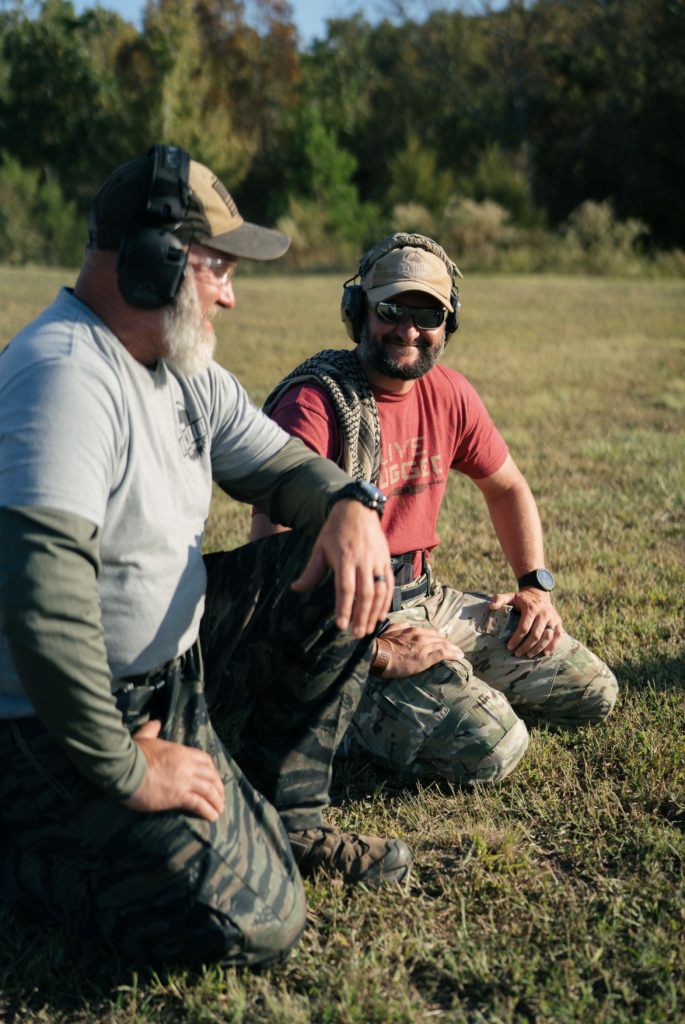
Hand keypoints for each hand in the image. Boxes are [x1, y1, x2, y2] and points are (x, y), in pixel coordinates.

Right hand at [123, 719, 224, 821]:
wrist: (123, 769)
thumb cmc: (132, 754)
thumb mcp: (144, 737)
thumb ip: (152, 729)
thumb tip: (156, 721)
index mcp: (181, 752)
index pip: (205, 760)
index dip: (212, 771)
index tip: (214, 779)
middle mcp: (187, 765)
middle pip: (211, 776)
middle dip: (218, 787)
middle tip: (220, 797)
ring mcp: (184, 781)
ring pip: (209, 790)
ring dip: (216, 801)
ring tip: (219, 810)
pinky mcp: (177, 796)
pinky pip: (199, 804)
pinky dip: (208, 810)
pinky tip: (211, 817)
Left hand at [291, 499, 392, 637]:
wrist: (357, 509)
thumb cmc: (335, 530)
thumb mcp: (320, 548)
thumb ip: (311, 571)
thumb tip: (296, 588)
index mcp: (344, 558)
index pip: (345, 588)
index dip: (344, 608)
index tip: (341, 625)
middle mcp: (363, 561)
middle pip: (365, 593)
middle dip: (361, 615)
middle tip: (357, 634)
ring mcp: (377, 560)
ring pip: (380, 590)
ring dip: (375, 611)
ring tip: (368, 628)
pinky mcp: (385, 560)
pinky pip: (389, 583)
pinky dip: (387, 600)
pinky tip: (380, 614)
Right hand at [375, 623, 463, 677]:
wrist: (378, 655)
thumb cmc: (381, 645)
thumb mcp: (389, 631)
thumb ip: (398, 626)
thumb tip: (405, 623)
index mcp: (412, 630)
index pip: (430, 632)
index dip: (438, 637)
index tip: (443, 641)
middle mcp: (420, 636)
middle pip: (439, 638)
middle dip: (448, 643)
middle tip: (454, 649)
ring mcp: (424, 646)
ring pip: (444, 645)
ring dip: (453, 649)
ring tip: (460, 653)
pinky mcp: (426, 657)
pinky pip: (444, 653)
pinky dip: (453, 654)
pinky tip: (460, 656)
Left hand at [489, 588, 562, 657]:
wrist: (538, 592)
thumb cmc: (522, 598)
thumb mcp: (510, 596)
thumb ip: (499, 599)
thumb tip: (491, 607)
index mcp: (531, 608)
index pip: (524, 627)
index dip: (517, 638)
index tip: (509, 646)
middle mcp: (544, 613)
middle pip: (536, 634)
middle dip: (526, 646)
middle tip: (517, 654)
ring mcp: (553, 618)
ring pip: (547, 637)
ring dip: (538, 648)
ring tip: (529, 655)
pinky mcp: (559, 622)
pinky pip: (558, 636)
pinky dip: (553, 646)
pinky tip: (545, 653)